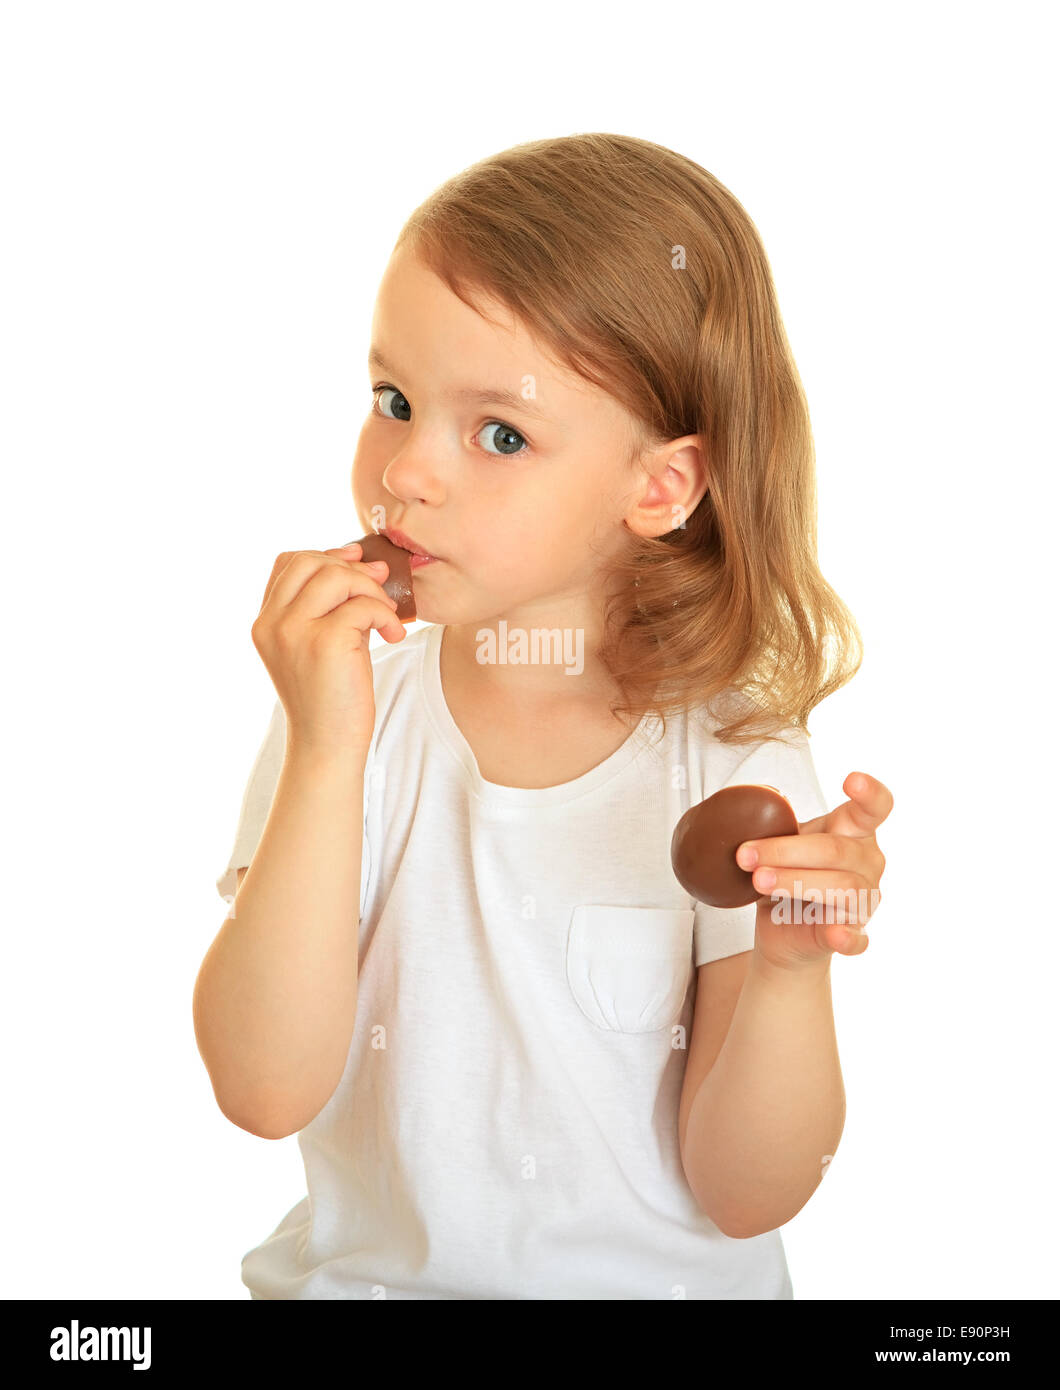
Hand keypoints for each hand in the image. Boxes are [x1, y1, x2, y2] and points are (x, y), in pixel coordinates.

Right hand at [251, 541, 405, 756]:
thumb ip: (330, 606)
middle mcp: (272, 623)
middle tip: (380, 591)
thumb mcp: (320, 643)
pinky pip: (363, 605)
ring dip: (372, 591)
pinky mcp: (324, 642)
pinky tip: (393, 635)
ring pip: (337, 577)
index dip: (326, 555)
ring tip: (387, 618)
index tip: (358, 565)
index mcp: (265, 623)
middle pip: (312, 561)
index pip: (288, 563)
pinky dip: (385, 615)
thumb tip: (366, 561)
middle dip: (352, 570)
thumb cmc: (330, 697)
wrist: (328, 746)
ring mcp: (294, 631)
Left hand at [739, 772, 891, 971]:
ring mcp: (865, 900)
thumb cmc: (787, 873)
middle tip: (744, 855)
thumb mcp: (781, 845)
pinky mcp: (854, 934)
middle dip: (785, 850)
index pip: (875, 808)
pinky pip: (856, 937)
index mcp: (854, 831)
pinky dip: (847, 937)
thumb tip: (738, 815)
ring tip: (758, 881)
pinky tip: (835, 934)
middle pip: (835, 850)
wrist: (784, 929)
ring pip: (841, 886)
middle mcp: (868, 862)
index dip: (869, 792)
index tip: (850, 779)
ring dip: (794, 881)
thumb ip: (773, 828)